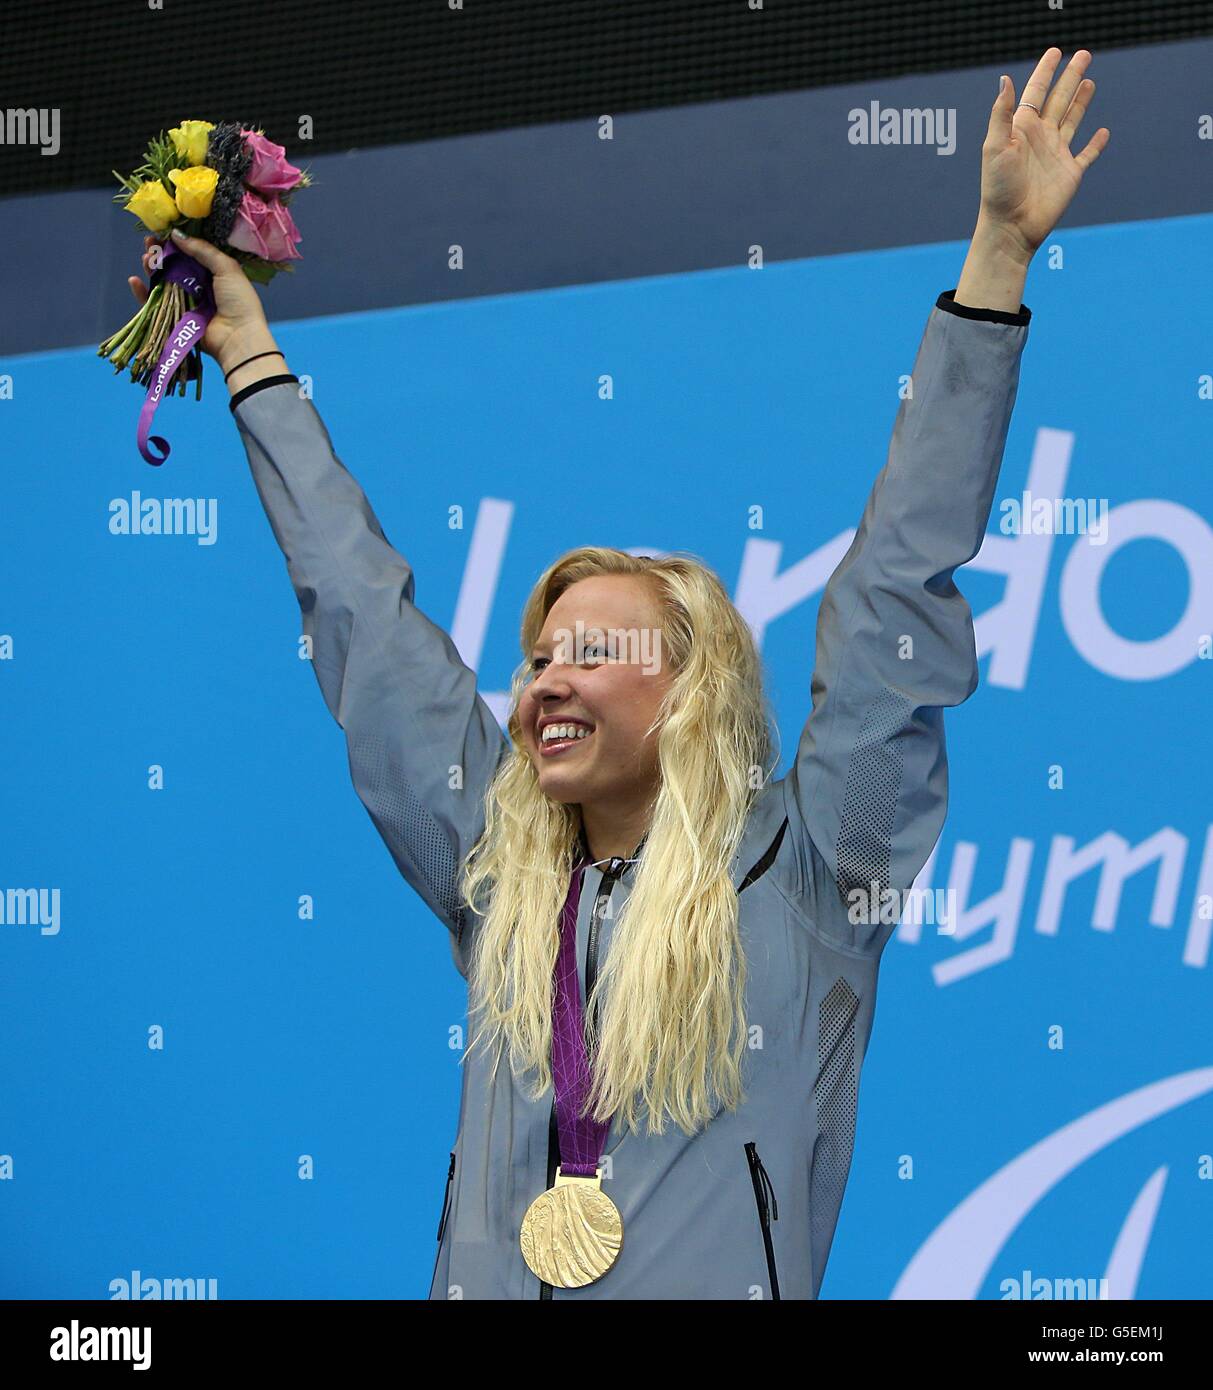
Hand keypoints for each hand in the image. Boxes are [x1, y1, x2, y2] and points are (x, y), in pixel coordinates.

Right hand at [128, 230, 272, 367]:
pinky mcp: (175, 319)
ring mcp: (186, 303)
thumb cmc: (238, 302)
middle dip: (160, 253)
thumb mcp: (226, 268)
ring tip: (146, 259)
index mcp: (213, 273)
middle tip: (149, 242)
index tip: (162, 232)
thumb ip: (202, 250)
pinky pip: (154, 305)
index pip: (190, 254)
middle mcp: (199, 286)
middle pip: (174, 266)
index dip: (176, 243)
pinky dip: (143, 293)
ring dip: (152, 269)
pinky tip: (134, 281)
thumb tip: (176, 234)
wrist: (238, 338)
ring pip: (162, 283)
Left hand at [977, 48, 1109, 260]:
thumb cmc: (998, 189)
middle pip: (1059, 99)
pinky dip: (1096, 144)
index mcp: (1022, 129)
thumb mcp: (994, 147)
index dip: (1046, 71)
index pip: (1036, 92)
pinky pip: (1087, 154)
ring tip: (1089, 82)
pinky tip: (1104, 132)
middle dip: (1070, 77)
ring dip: (1081, 102)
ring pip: (1073, 120)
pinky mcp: (1070, 174)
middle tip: (1083, 55)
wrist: (1011, 226)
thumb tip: (1006, 79)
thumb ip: (1001, 114)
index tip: (1055, 52)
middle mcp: (1040, 138)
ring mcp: (1056, 155)